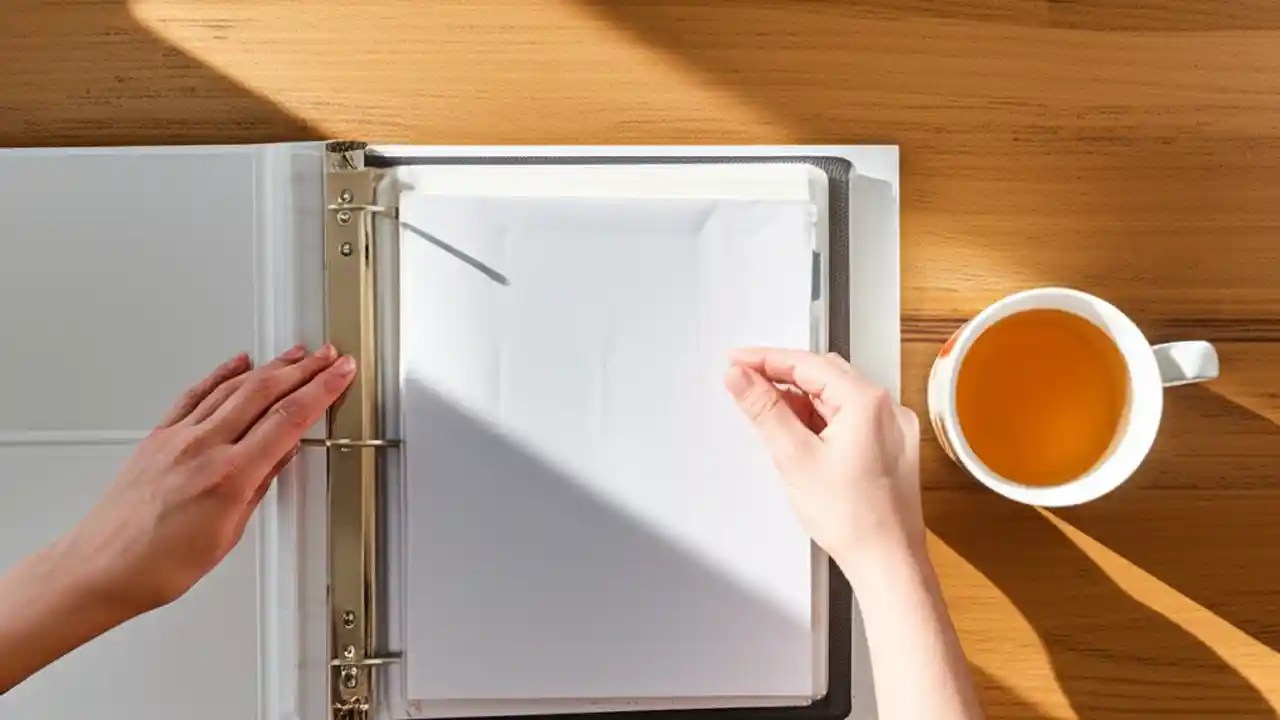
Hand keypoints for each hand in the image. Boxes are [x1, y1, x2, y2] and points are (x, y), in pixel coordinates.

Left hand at [61, 345, 355, 615]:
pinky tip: (239, 363)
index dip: (321, 390)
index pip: (288, 419)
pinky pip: (196, 393)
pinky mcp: (158, 436)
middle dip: (304, 369)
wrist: (99, 568)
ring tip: (297, 355)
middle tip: (328, 356)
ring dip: (272, 366)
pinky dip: (222, 373)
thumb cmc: (156, 565)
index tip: (339, 374)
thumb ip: (258, 486)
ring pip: (234, 387)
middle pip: (265, 392)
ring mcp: (177, 437)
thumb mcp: (227, 534)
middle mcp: (203, 448)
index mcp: (229, 477)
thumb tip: (280, 456)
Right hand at [724, 347, 922, 573]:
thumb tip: (741, 377)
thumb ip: (764, 410)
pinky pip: (851, 418)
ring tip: (768, 415)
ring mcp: (892, 428)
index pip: (807, 363)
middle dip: (783, 377)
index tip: (738, 360)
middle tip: (746, 383)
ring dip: (802, 401)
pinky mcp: (891, 447)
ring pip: (837, 397)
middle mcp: (887, 408)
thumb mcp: (794, 457)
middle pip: (825, 375)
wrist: (888, 561)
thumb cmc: (853, 519)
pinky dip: (822, 420)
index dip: (766, 359)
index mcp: (867, 402)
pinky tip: (801, 435)